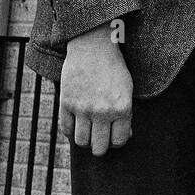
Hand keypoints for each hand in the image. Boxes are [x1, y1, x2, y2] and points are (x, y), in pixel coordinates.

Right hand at [59, 22, 133, 155]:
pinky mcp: (66, 103)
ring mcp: (83, 108)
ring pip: (82, 142)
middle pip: (99, 148)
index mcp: (122, 108)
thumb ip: (126, 114)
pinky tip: (77, 123)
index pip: (119, 141)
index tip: (115, 135)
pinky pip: (66, 129)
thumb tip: (125, 136)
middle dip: (101, 146)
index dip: (118, 141)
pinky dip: (71, 130)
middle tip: (101, 138)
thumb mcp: (127, 89)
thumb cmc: (114, 67)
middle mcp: (102, 111)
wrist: (93, 46)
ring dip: (86, 140)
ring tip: (89, 131)